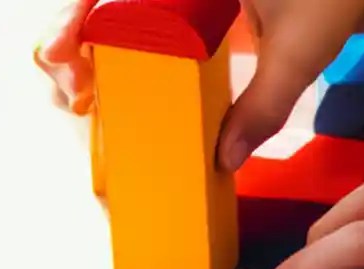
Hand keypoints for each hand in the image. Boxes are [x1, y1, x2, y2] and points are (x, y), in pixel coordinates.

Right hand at [34, 0, 363, 167]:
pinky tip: (106, 82)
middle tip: (67, 82)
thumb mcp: (301, 49)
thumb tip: (225, 158)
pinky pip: (141, 20)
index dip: (76, 14)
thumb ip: (264, 103)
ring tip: (78, 90)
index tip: (62, 51)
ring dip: (92, 45)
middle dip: (73, 34)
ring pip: (117, 8)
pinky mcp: (192, 2)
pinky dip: (120, 47)